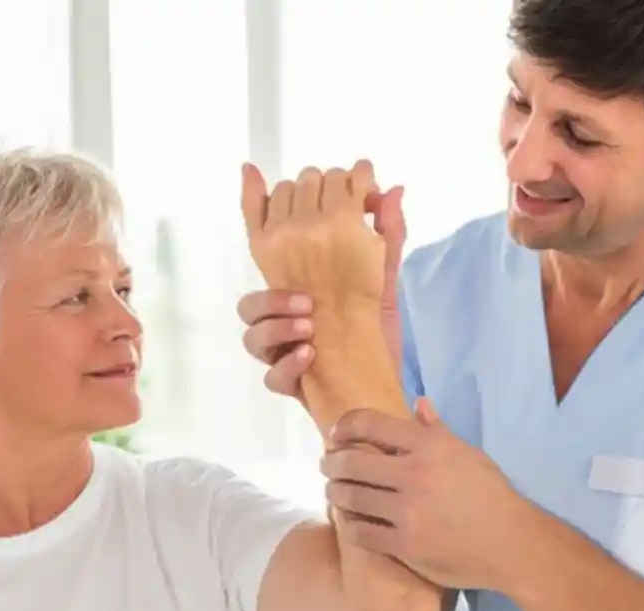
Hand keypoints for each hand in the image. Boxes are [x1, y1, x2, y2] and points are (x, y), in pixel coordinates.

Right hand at [237, 164, 406, 400]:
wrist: (384, 388)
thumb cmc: (378, 333)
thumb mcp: (384, 280)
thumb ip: (387, 235)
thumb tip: (394, 189)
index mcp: (297, 288)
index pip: (266, 264)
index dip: (267, 247)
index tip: (289, 238)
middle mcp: (281, 318)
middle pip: (248, 299)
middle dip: (271, 295)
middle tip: (305, 299)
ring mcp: (281, 350)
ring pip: (250, 333)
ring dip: (274, 326)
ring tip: (307, 328)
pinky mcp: (289, 382)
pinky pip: (271, 373)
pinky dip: (287, 364)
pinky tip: (310, 354)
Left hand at [241, 159, 385, 306]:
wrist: (332, 332)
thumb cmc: (363, 299)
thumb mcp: (385, 260)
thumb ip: (393, 223)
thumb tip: (394, 188)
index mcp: (344, 222)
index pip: (351, 177)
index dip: (362, 180)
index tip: (364, 191)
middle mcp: (309, 223)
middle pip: (319, 178)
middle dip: (335, 187)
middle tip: (342, 205)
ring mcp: (282, 232)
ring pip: (289, 186)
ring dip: (304, 192)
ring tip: (313, 210)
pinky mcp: (261, 244)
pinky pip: (253, 204)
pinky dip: (254, 185)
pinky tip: (253, 172)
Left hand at [322, 399, 539, 590]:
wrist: (510, 542)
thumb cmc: (490, 493)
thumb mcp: (467, 453)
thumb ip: (437, 429)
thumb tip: (419, 403)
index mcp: (428, 446)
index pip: (371, 424)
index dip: (345, 425)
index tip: (336, 434)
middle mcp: (414, 474)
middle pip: (352, 462)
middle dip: (332, 462)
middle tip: (326, 465)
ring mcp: (407, 512)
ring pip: (351, 498)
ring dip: (335, 493)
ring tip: (332, 492)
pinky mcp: (405, 545)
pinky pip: (362, 533)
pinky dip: (350, 525)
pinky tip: (349, 522)